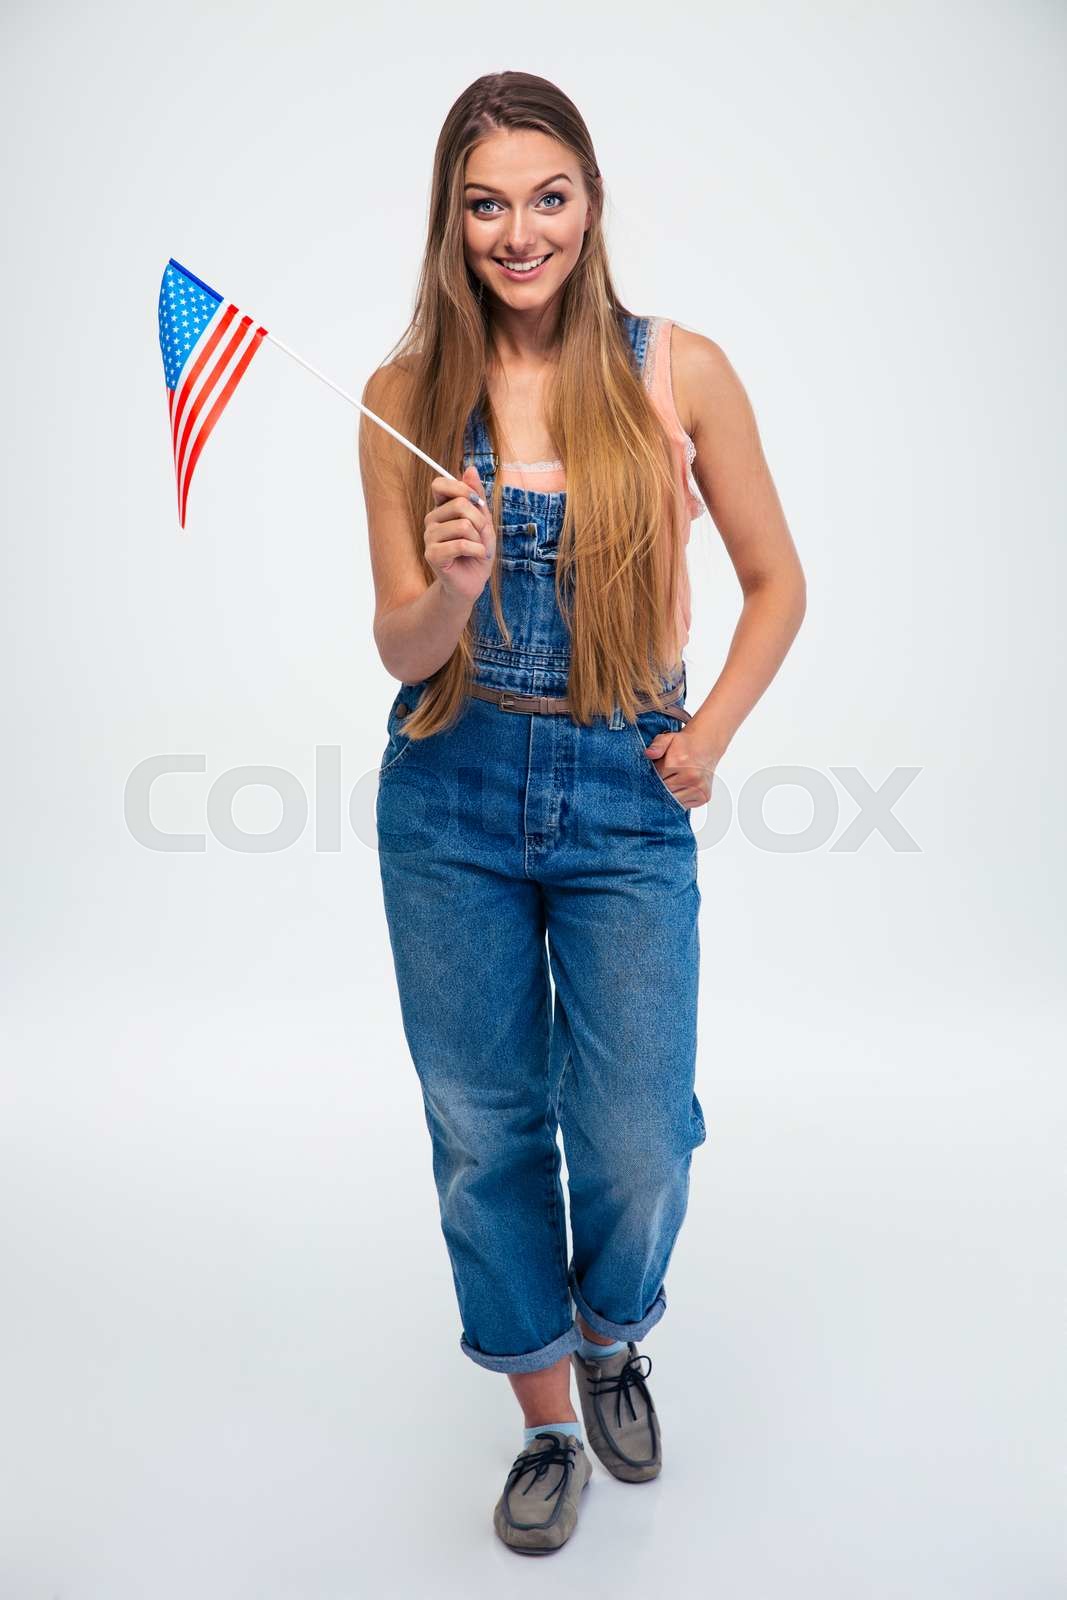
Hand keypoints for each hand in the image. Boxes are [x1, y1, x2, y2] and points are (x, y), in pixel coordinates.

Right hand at [425, 466, 494, 602]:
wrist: (472, 582)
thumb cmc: (477, 551)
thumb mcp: (483, 520)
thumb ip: (477, 496)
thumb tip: (470, 468)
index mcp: (442, 509)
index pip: (441, 484)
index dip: (461, 488)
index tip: (477, 502)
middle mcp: (432, 520)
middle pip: (460, 504)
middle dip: (480, 520)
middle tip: (482, 534)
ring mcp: (429, 537)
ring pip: (463, 525)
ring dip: (479, 538)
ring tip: (477, 548)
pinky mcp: (432, 554)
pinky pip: (461, 544)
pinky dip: (477, 550)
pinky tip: (476, 555)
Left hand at [642, 728, 718, 808]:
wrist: (706, 745)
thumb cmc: (685, 745)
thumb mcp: (668, 739)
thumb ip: (657, 746)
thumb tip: (648, 754)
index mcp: (679, 762)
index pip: (657, 779)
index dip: (652, 778)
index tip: (654, 774)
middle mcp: (691, 777)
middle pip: (665, 792)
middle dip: (660, 787)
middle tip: (664, 778)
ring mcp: (699, 788)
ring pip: (674, 801)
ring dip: (670, 795)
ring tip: (673, 782)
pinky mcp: (704, 796)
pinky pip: (684, 805)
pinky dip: (680, 799)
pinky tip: (681, 787)